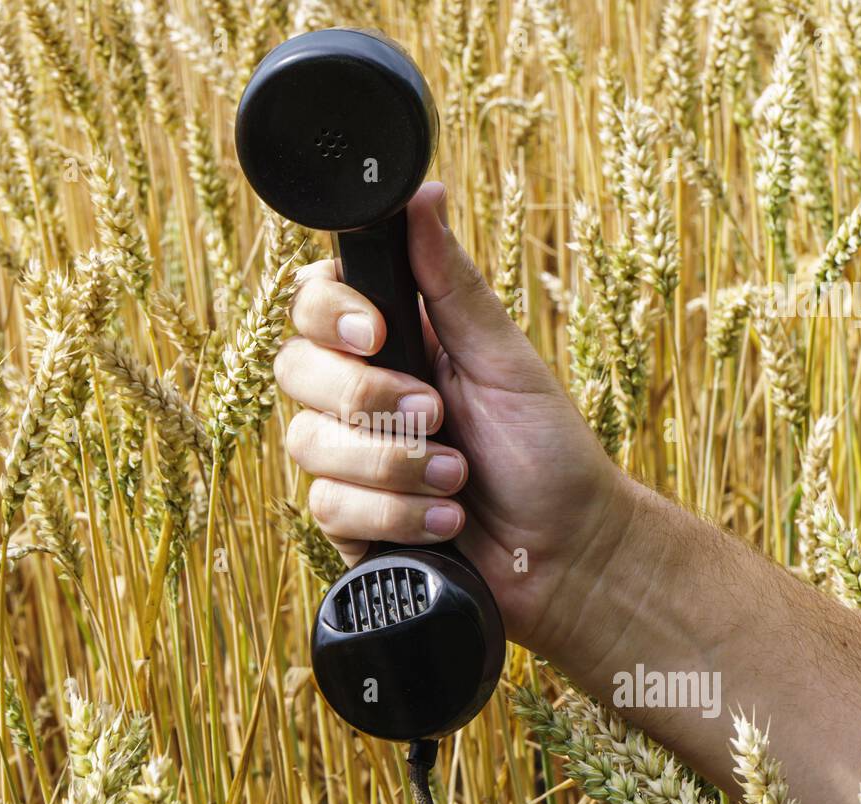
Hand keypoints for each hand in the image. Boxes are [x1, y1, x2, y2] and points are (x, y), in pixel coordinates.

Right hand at [274, 182, 623, 653]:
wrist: (566, 552)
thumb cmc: (547, 451)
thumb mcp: (506, 360)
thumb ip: (453, 284)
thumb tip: (423, 194)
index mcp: (397, 342)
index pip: (314, 303)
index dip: (330, 315)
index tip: (377, 336)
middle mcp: (363, 395)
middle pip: (295, 370)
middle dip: (367, 401)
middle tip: (437, 417)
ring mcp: (351, 459)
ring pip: (308, 445)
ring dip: (392, 466)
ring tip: (457, 479)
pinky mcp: (351, 520)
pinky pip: (328, 508)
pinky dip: (395, 517)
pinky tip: (443, 522)